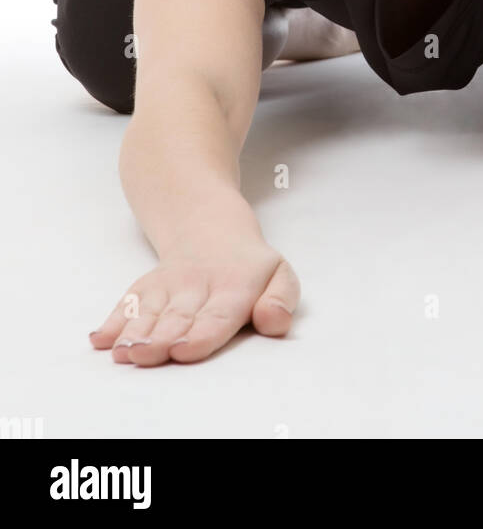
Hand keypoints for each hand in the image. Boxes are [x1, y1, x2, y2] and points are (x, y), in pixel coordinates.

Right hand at [88, 239, 299, 365]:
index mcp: (233, 289)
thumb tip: (273, 321)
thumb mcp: (280, 277)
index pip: (217, 316)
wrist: (211, 228)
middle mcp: (196, 288)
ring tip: (120, 352)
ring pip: (149, 311)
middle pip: (176, 318)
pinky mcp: (146, 287)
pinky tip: (100, 338)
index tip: (183, 349)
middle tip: (144, 355)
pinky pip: (128, 301)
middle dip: (160, 338)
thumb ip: (282, 301)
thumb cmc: (250, 268)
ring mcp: (168, 286)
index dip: (201, 334)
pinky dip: (113, 320)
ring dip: (133, 332)